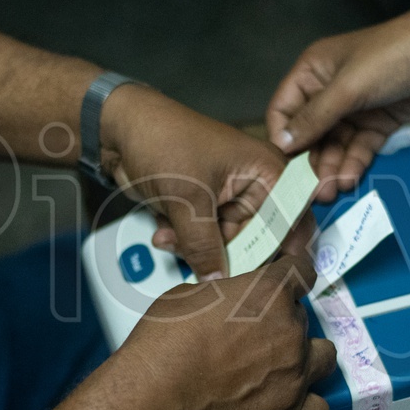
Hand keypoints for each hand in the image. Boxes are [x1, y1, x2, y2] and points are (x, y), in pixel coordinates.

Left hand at [101, 86, 296, 278]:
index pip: (290, 220)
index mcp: (267, 171)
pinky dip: (182, 240)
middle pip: (256, 240)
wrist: (119, 129)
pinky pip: (202, 239)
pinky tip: (163, 230)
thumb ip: (204, 245)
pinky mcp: (203, 207)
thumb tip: (218, 281)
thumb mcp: (188, 197)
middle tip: (199, 258)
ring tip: (171, 235)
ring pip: (224, 244)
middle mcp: (253, 185)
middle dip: (222, 252)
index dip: (282, 250)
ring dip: (194, 246)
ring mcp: (226, 197)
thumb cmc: (162, 139)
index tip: (266, 277)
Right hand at [122, 253, 336, 409]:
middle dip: (285, 323)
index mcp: (269, 293)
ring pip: (325, 358)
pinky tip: (293, 400)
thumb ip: (224, 294)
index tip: (289, 283)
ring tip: (283, 363)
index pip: (302, 272)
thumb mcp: (191, 294)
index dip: (293, 277)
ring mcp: (293, 374)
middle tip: (258, 333)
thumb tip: (226, 302)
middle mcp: (289, 331)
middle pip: (306, 318)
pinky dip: (309, 404)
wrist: (156, 391)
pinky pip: (319, 409)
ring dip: (308, 357)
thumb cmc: (165, 344)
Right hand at [266, 5, 409, 200]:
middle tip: (311, 189)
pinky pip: (360, 148)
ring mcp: (356, 107)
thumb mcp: (349, 86)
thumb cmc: (398, 50)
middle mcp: (331, 90)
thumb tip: (284, 141)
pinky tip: (351, 177)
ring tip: (331, 189)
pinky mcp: (378, 122)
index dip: (283, 139)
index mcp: (313, 71)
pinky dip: (355, 163)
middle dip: (310, 162)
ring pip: (335, 146)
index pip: (284, 110)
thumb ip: (315, 117)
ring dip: (332, 168)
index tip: (284, 167)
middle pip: (310, 135)